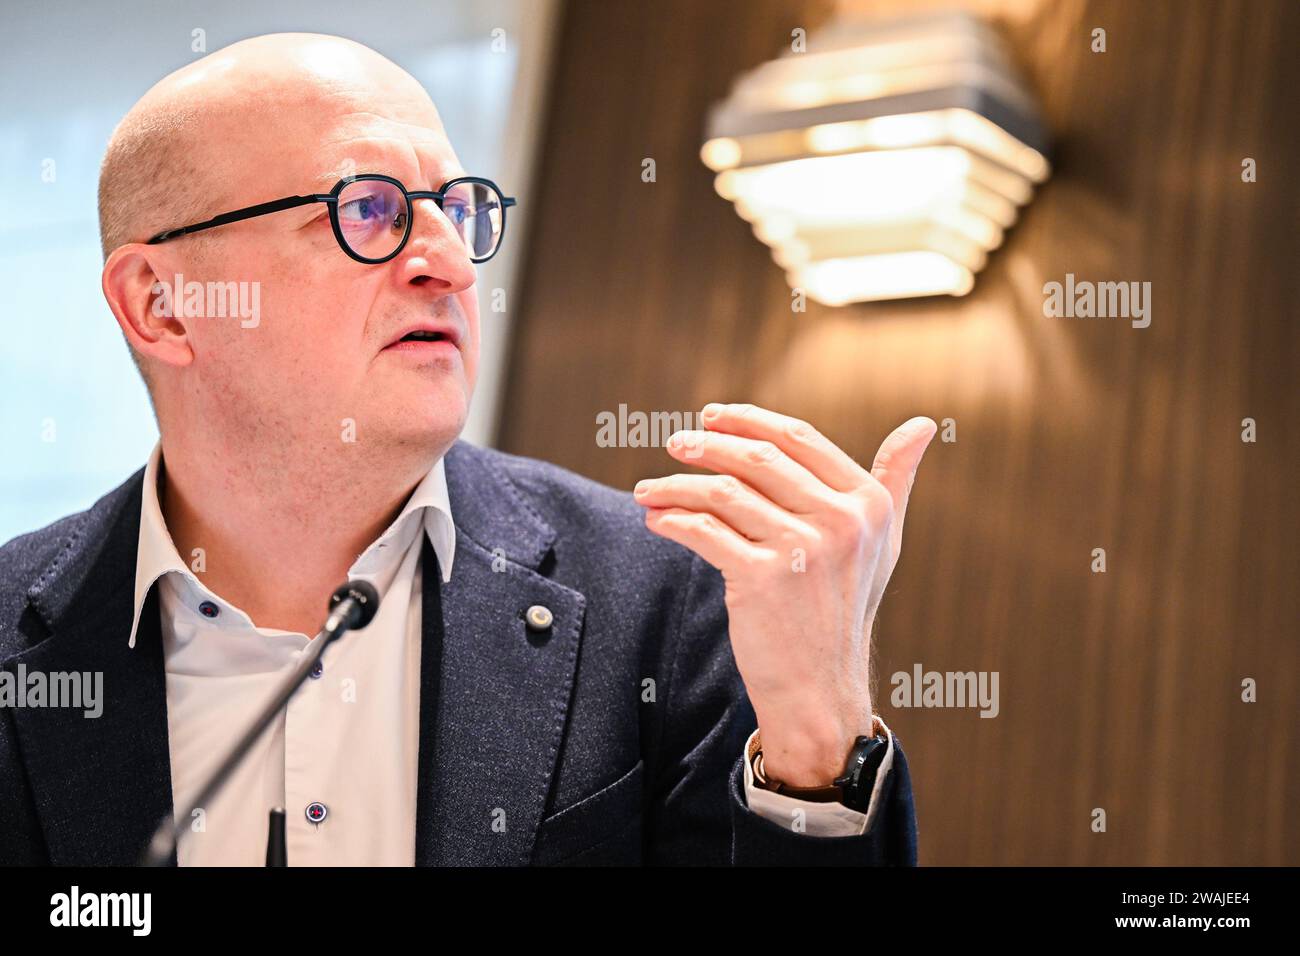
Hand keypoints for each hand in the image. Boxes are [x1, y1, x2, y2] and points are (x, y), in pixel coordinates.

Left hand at [635, 404, 936, 786]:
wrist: (820, 688)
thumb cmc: (844, 608)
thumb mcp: (883, 542)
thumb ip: (896, 480)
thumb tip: (925, 423)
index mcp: (867, 503)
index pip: (799, 439)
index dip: (749, 421)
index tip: (711, 417)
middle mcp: (841, 521)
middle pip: (757, 459)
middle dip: (707, 445)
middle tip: (675, 442)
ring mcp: (802, 549)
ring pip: (722, 492)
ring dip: (676, 485)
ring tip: (649, 490)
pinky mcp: (762, 578)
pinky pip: (704, 530)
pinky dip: (672, 520)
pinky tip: (656, 520)